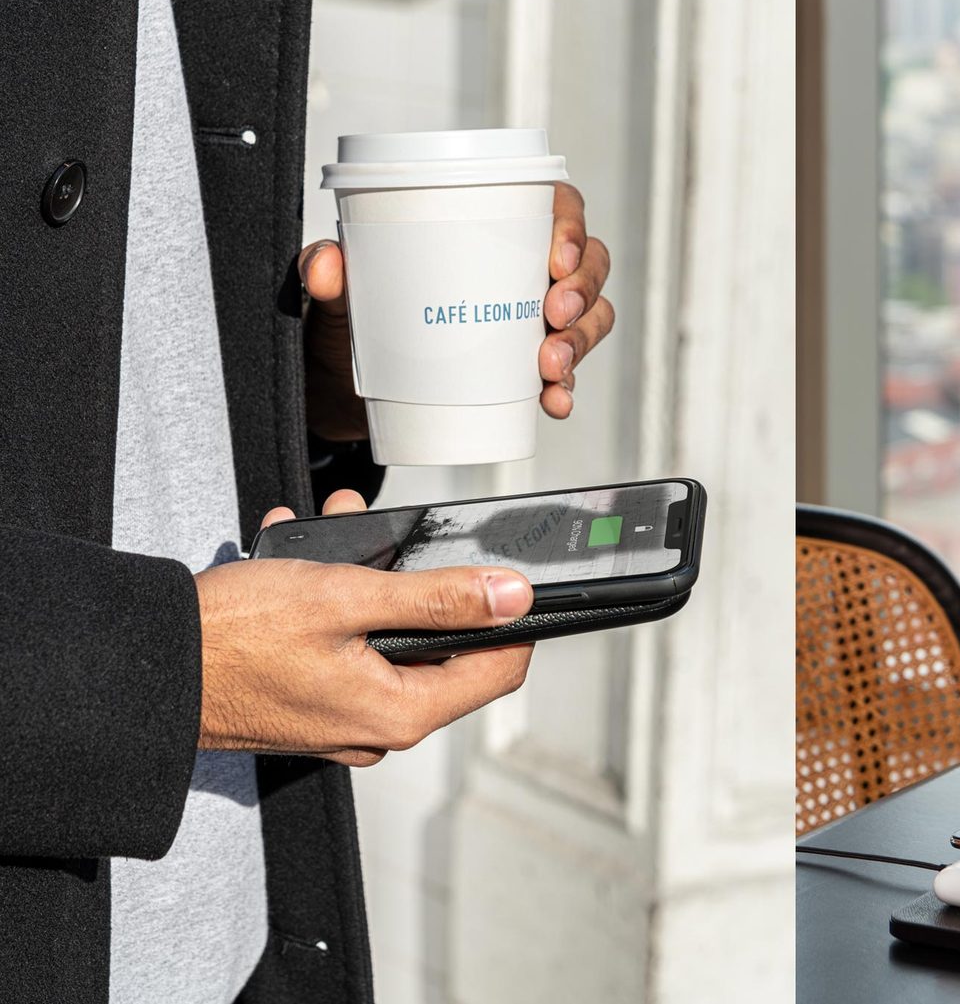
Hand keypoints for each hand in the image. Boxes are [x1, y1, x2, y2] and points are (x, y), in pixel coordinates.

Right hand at [196, 490, 535, 766]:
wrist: (142, 668)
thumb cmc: (233, 638)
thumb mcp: (347, 598)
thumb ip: (437, 598)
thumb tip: (512, 595)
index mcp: (400, 712)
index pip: (500, 669)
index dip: (514, 618)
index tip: (507, 575)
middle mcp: (376, 727)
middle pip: (440, 647)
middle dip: (421, 582)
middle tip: (393, 537)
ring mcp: (341, 720)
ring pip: (385, 635)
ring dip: (369, 580)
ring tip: (337, 534)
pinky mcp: (309, 705)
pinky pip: (343, 645)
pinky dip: (332, 601)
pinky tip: (300, 560)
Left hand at [300, 182, 615, 439]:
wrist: (342, 395)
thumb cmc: (348, 325)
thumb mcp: (334, 295)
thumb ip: (322, 273)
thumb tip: (326, 264)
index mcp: (485, 230)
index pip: (554, 206)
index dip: (570, 226)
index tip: (555, 260)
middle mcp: (517, 270)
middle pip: (587, 262)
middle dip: (583, 289)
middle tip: (555, 314)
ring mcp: (525, 320)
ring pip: (589, 316)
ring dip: (582, 340)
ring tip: (550, 366)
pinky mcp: (523, 369)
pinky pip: (567, 373)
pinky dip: (567, 389)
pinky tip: (554, 401)